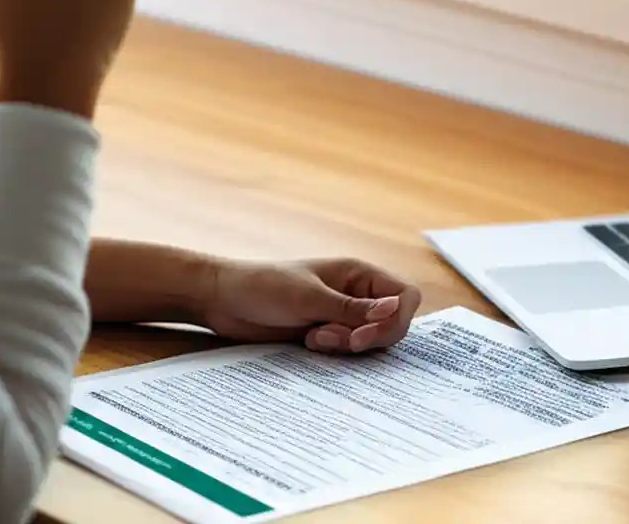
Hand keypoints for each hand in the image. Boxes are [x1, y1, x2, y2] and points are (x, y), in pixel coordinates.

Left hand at [199, 258, 421, 353]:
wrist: (223, 301)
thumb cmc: (263, 286)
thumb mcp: (309, 297)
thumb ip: (353, 308)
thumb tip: (396, 309)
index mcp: (359, 275)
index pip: (405, 296)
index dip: (395, 320)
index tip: (362, 335)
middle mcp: (356, 294)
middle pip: (392, 324)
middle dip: (367, 338)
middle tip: (331, 339)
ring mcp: (342, 316)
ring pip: (370, 341)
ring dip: (347, 346)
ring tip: (314, 339)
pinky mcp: (327, 334)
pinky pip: (348, 351)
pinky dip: (335, 353)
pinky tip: (309, 344)